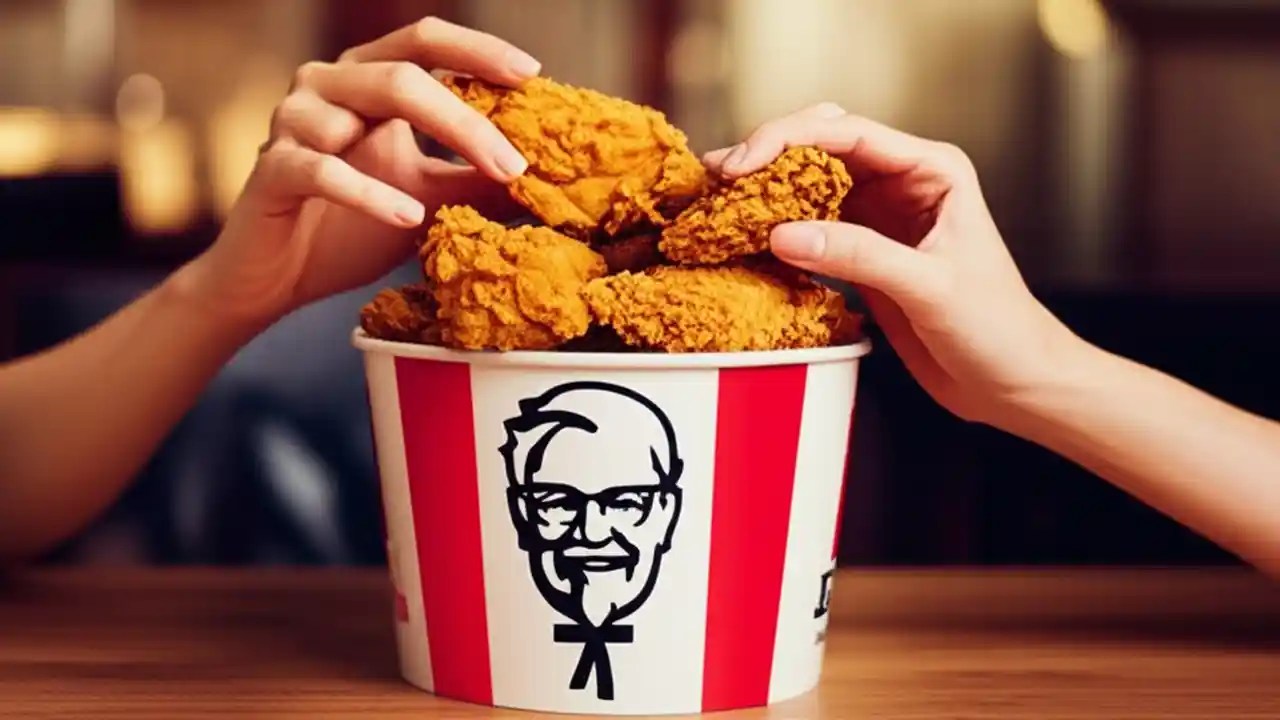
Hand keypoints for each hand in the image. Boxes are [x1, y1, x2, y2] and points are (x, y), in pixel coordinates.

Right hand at [175, 17, 538, 326]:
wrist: (276, 277)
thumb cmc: (350, 227)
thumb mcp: (430, 197)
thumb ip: (478, 180)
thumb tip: (549, 178)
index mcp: (365, 79)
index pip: (424, 42)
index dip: (476, 51)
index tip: (531, 76)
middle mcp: (326, 86)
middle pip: (403, 77)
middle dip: (468, 121)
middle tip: (518, 164)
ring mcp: (293, 123)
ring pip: (362, 113)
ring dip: (429, 149)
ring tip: (483, 187)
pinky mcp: (272, 169)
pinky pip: (322, 169)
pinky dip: (370, 194)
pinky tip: (409, 217)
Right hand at [704, 105, 1087, 426]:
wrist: (1014, 381)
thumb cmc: (997, 328)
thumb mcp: (929, 287)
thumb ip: (859, 256)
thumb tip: (782, 234)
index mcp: (931, 170)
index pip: (847, 134)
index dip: (787, 140)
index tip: (743, 166)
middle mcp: (902, 183)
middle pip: (819, 149)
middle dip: (765, 157)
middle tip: (717, 180)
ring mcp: (879, 219)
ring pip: (808, 188)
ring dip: (763, 194)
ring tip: (715, 204)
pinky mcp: (863, 255)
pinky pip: (809, 230)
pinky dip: (774, 232)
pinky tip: (742, 239)